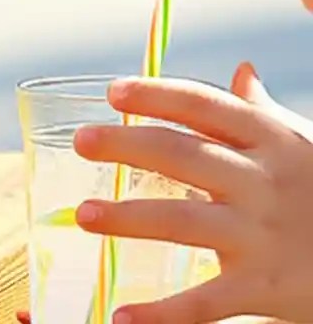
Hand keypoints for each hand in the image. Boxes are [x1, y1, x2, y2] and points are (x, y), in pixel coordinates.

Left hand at [71, 64, 312, 322]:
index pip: (205, 107)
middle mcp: (264, 183)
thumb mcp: (307, 148)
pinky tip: (122, 316)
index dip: (158, 95)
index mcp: (271, 143)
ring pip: (184, 221)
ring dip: (129, 218)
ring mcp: (263, 236)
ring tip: (84, 214)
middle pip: (183, 155)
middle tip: (80, 141)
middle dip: (127, 145)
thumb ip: (264, 114)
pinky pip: (205, 301)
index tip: (113, 91)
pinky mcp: (265, 288)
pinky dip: (162, 314)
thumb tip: (242, 71)